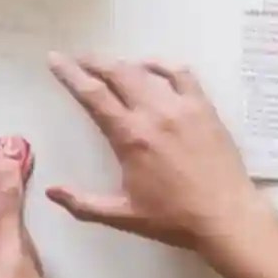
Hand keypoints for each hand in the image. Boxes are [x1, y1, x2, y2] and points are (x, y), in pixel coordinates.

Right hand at [45, 54, 273, 253]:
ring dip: (121, 63)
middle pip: (117, 73)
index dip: (70, 74)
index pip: (93, 95)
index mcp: (131, 137)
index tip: (55, 59)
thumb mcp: (123, 215)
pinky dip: (161, 64)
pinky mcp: (203, 107)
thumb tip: (51, 192)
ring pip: (145, 71)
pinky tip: (150, 66)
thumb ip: (83, 204)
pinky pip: (180, 73)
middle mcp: (154, 113)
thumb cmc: (173, 218)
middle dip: (92, 61)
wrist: (227, 218)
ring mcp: (182, 106)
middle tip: (77, 59)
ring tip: (108, 65)